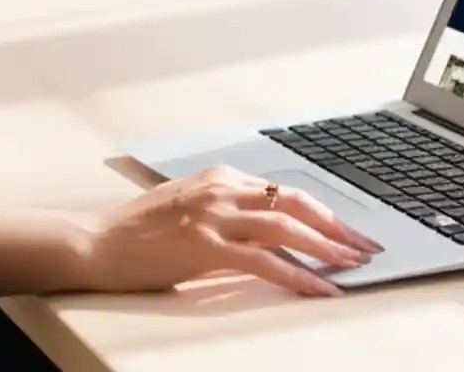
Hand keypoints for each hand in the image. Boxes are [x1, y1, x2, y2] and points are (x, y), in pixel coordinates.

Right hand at [82, 165, 383, 296]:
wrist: (97, 242)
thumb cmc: (138, 229)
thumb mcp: (188, 203)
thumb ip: (226, 206)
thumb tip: (267, 224)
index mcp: (221, 176)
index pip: (285, 191)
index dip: (322, 211)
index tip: (347, 229)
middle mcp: (222, 189)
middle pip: (295, 202)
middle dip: (337, 225)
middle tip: (366, 245)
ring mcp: (213, 216)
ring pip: (286, 227)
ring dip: (326, 247)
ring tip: (353, 264)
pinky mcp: (204, 247)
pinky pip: (264, 262)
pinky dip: (298, 275)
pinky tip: (319, 287)